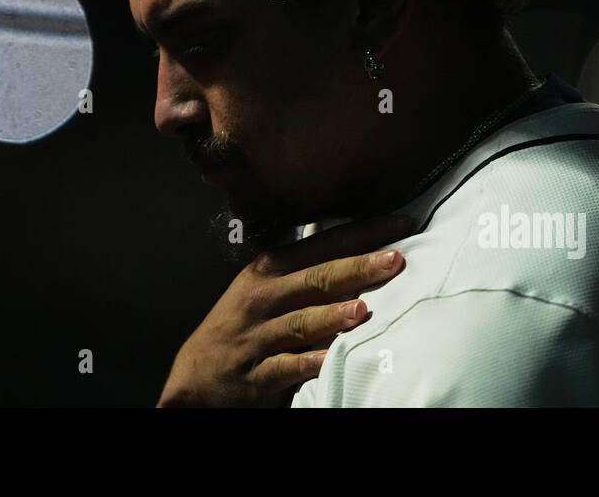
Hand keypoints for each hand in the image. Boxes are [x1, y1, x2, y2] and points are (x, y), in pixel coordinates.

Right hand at [157, 213, 413, 406]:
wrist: (198, 372)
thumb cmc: (242, 322)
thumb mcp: (262, 284)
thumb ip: (303, 266)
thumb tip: (359, 244)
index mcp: (268, 269)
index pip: (320, 244)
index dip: (359, 233)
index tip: (400, 223)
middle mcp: (263, 298)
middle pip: (314, 278)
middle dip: (356, 267)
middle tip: (394, 259)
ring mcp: (259, 336)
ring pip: (300, 322)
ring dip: (332, 316)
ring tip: (364, 309)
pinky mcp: (257, 374)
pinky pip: (288, 368)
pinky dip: (310, 363)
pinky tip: (333, 359)